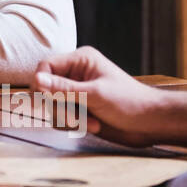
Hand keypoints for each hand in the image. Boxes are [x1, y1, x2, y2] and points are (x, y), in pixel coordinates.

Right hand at [32, 46, 169, 145]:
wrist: (150, 124)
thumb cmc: (129, 102)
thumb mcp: (95, 94)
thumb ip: (63, 88)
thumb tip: (36, 79)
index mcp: (80, 61)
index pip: (45, 66)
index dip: (42, 83)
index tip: (47, 99)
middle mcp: (75, 74)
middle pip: (45, 88)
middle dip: (58, 106)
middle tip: (74, 117)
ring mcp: (76, 93)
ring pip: (51, 105)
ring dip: (67, 118)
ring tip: (90, 123)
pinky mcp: (79, 109)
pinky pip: (60, 117)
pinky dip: (73, 125)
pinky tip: (92, 126)